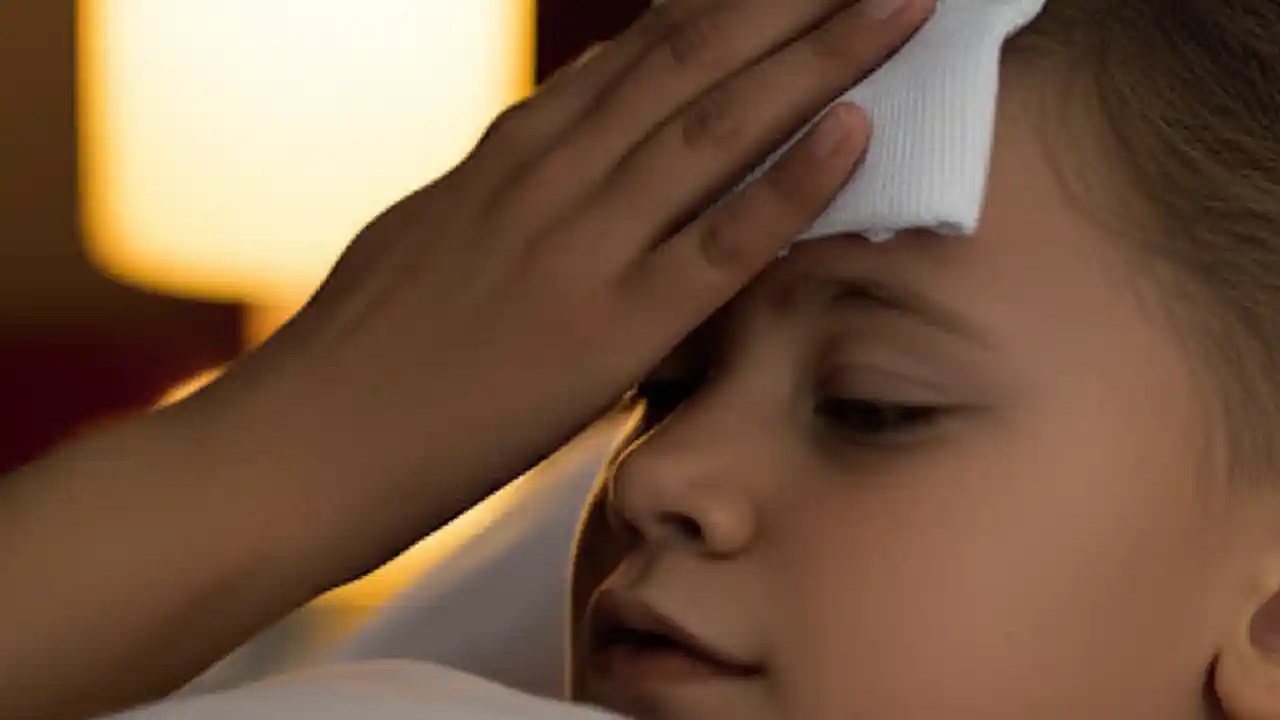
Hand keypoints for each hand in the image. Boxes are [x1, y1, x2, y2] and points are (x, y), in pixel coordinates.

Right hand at [189, 0, 933, 570]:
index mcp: (514, 152)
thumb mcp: (430, 229)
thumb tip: (555, 128)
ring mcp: (578, 248)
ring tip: (901, 5)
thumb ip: (504, 177)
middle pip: (692, 56)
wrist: (299, 444)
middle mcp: (551, 175)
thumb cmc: (358, 349)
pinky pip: (714, 245)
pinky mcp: (603, 333)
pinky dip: (789, 182)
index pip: (640, 46)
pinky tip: (854, 129)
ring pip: (716, 127)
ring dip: (819, 57)